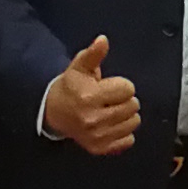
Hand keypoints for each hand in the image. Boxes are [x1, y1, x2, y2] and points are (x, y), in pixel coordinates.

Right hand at [44, 33, 140, 155]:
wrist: (54, 112)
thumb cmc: (71, 87)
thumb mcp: (80, 67)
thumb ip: (93, 54)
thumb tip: (103, 40)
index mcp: (90, 96)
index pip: (127, 89)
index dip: (121, 85)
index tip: (110, 86)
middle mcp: (93, 119)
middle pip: (133, 106)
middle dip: (125, 99)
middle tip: (111, 98)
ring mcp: (97, 136)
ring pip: (133, 123)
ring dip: (127, 115)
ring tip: (113, 110)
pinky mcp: (99, 148)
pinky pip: (128, 141)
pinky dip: (124, 133)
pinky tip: (112, 125)